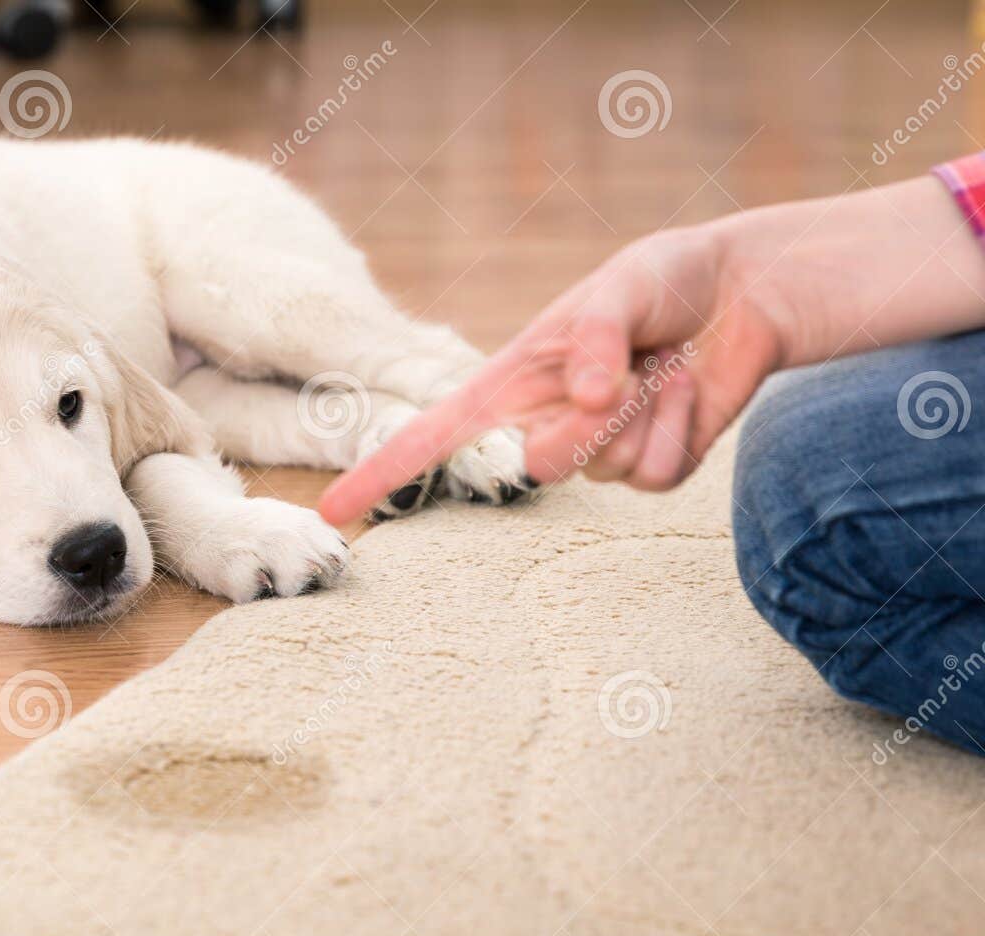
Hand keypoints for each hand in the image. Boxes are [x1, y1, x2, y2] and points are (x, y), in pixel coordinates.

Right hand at [319, 175, 984, 525]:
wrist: (745, 294)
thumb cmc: (666, 279)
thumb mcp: (622, 285)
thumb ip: (594, 337)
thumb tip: (584, 399)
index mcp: (514, 380)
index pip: (433, 434)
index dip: (382, 471)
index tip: (336, 510)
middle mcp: (547, 421)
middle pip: (540, 465)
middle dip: (587, 425)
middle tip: (624, 374)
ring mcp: (600, 450)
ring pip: (605, 472)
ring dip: (646, 413)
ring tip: (663, 366)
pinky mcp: (653, 466)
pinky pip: (656, 477)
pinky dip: (681, 429)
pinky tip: (688, 389)